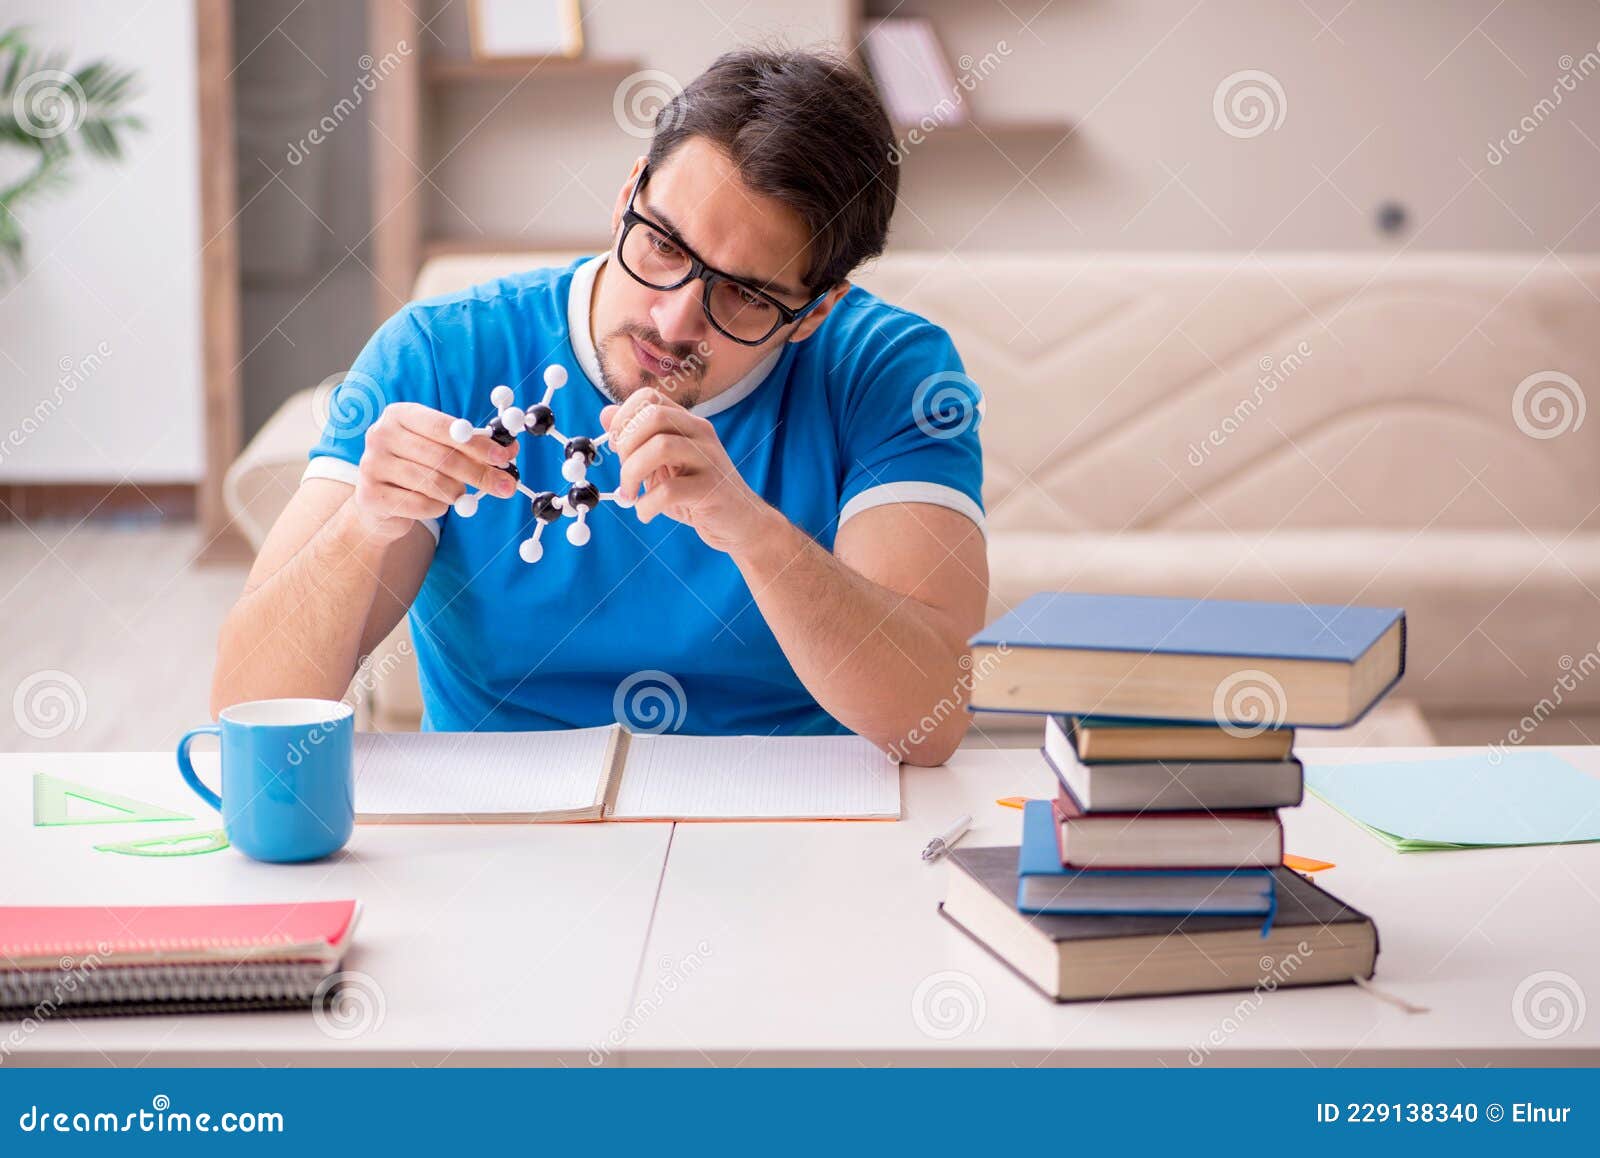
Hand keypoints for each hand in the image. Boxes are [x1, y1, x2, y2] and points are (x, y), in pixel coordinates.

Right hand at [350, 402, 517, 542]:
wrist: (382, 500)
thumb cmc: (419, 466)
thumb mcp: (443, 448)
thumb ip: (473, 446)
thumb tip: (511, 449)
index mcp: (400, 414)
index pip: (444, 427)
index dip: (477, 443)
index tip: (504, 457)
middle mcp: (381, 435)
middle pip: (442, 457)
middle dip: (480, 473)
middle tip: (506, 486)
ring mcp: (372, 465)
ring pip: (433, 483)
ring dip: (457, 492)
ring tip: (460, 493)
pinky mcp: (371, 494)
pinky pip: (421, 504)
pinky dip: (438, 507)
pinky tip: (438, 504)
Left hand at [601, 388, 774, 553]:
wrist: (739, 523)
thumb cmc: (697, 494)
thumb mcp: (662, 465)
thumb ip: (637, 440)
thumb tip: (606, 414)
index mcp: (687, 423)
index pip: (649, 397)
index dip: (623, 418)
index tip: (617, 447)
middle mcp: (700, 433)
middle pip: (652, 416)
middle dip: (626, 445)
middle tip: (624, 473)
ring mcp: (709, 459)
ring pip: (660, 446)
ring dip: (632, 473)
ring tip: (630, 495)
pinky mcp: (712, 488)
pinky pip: (670, 490)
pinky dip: (647, 505)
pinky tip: (646, 514)